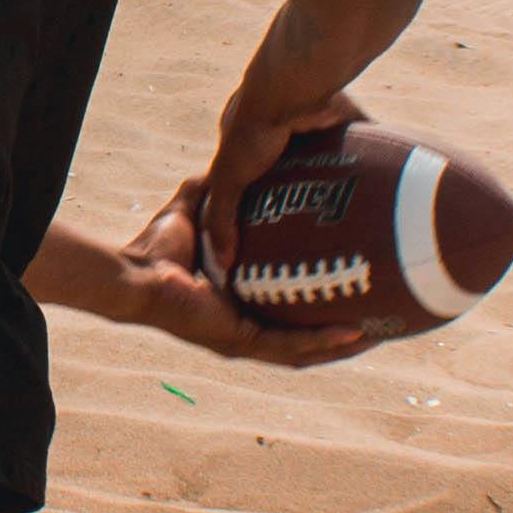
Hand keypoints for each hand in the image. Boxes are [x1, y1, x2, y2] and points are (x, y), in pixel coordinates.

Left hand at [87, 184, 379, 365]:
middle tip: (379, 324)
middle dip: (341, 338)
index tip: (354, 295)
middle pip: (305, 343)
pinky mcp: (239, 343)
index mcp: (240, 307)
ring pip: (304, 352)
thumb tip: (241, 160)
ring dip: (339, 346)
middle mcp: (245, 331)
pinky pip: (288, 347)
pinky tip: (351, 334)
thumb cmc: (156, 245)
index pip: (290, 316)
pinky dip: (320, 342)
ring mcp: (243, 342)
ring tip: (377, 335)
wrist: (133, 271)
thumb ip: (221, 192)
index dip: (322, 311)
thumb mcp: (199, 210)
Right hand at [194, 76, 366, 285]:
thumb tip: (224, 264)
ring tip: (343, 216)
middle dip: (299, 191)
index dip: (256, 197)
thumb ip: (221, 217)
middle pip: (289, 165)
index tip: (265, 230)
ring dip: (333, 180)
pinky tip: (371, 193)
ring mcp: (313, 119)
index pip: (249, 171)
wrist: (293, 87)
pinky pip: (358, 143)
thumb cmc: (253, 129)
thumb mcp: (229, 177)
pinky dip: (365, 163)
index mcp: (246, 131)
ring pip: (325, 156)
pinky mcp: (343, 116)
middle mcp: (280, 124)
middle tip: (309, 227)